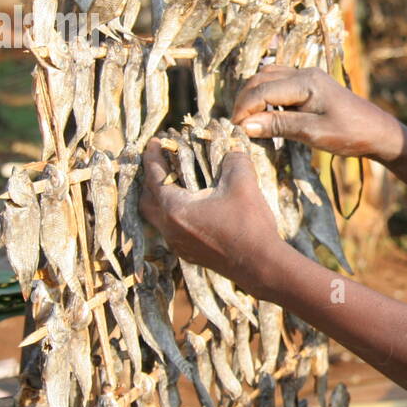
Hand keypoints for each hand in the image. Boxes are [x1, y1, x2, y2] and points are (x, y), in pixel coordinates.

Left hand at [139, 138, 283, 292]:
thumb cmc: (248, 225)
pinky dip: (174, 215)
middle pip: (146, 201)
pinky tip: (194, 208)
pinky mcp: (190, 254)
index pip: (153, 177)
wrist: (260, 265)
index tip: (153, 141)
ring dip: (162, 199)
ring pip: (158, 218)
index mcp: (175, 209)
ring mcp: (178, 244)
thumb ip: (234, 160)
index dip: (151, 157)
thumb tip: (231, 150)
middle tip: (160, 164)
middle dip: (150, 180)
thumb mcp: (243, 183)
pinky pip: (172, 230)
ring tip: (176, 184)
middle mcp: (170, 229)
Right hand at [231, 64, 404, 162]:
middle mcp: (305, 73)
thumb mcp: (314, 134)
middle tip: (237, 125)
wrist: (379, 132)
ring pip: (268, 78)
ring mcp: (308, 77)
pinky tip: (265, 114)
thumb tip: (246, 126)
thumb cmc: (351, 134)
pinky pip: (279, 83)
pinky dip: (266, 96)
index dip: (245, 109)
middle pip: (261, 79)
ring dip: (254, 96)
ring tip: (248, 120)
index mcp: (306, 82)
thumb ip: (280, 127)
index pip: (263, 90)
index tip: (235, 129)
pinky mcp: (311, 85)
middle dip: (245, 100)